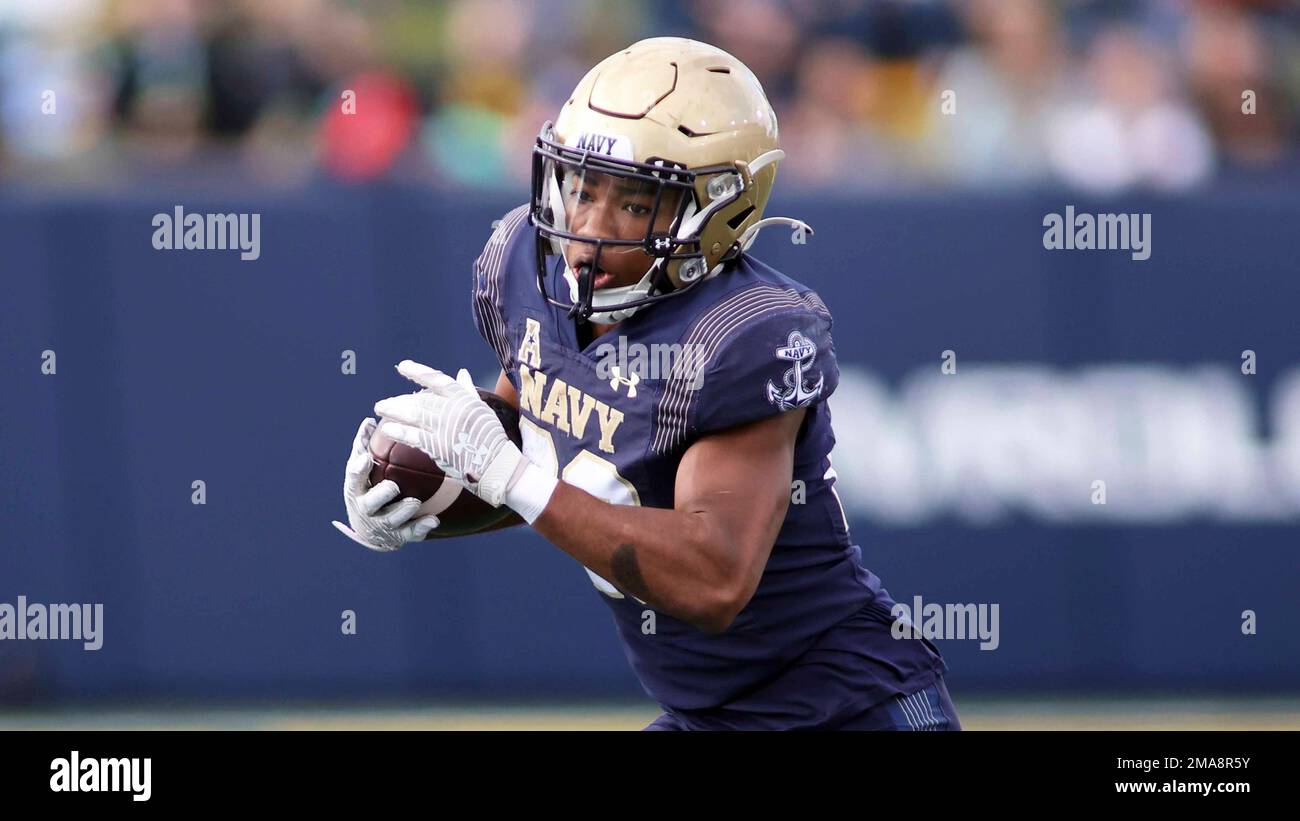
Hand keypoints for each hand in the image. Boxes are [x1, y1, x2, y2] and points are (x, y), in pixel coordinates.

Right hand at [331, 417, 440, 551]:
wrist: (371, 528)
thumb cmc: (368, 488)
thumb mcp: (362, 470)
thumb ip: (364, 447)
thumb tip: (370, 421)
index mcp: (355, 490)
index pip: (353, 478)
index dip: (358, 470)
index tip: (366, 458)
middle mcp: (366, 510)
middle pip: (370, 504)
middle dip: (381, 495)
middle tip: (393, 486)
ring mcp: (381, 526)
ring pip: (391, 521)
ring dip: (403, 511)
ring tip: (415, 502)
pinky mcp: (398, 537)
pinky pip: (410, 534)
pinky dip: (421, 528)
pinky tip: (433, 520)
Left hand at [373, 362, 523, 506]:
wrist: (499, 467)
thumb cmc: (491, 439)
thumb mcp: (482, 410)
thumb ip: (468, 391)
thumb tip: (461, 372)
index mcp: (466, 399)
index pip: (438, 380)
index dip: (418, 371)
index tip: (401, 366)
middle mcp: (456, 410)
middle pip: (422, 399)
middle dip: (400, 400)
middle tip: (384, 404)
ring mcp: (448, 429)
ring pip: (415, 415)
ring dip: (394, 411)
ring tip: (380, 409)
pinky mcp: (441, 447)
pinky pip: (415, 437)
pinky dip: (400, 431)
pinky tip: (388, 429)